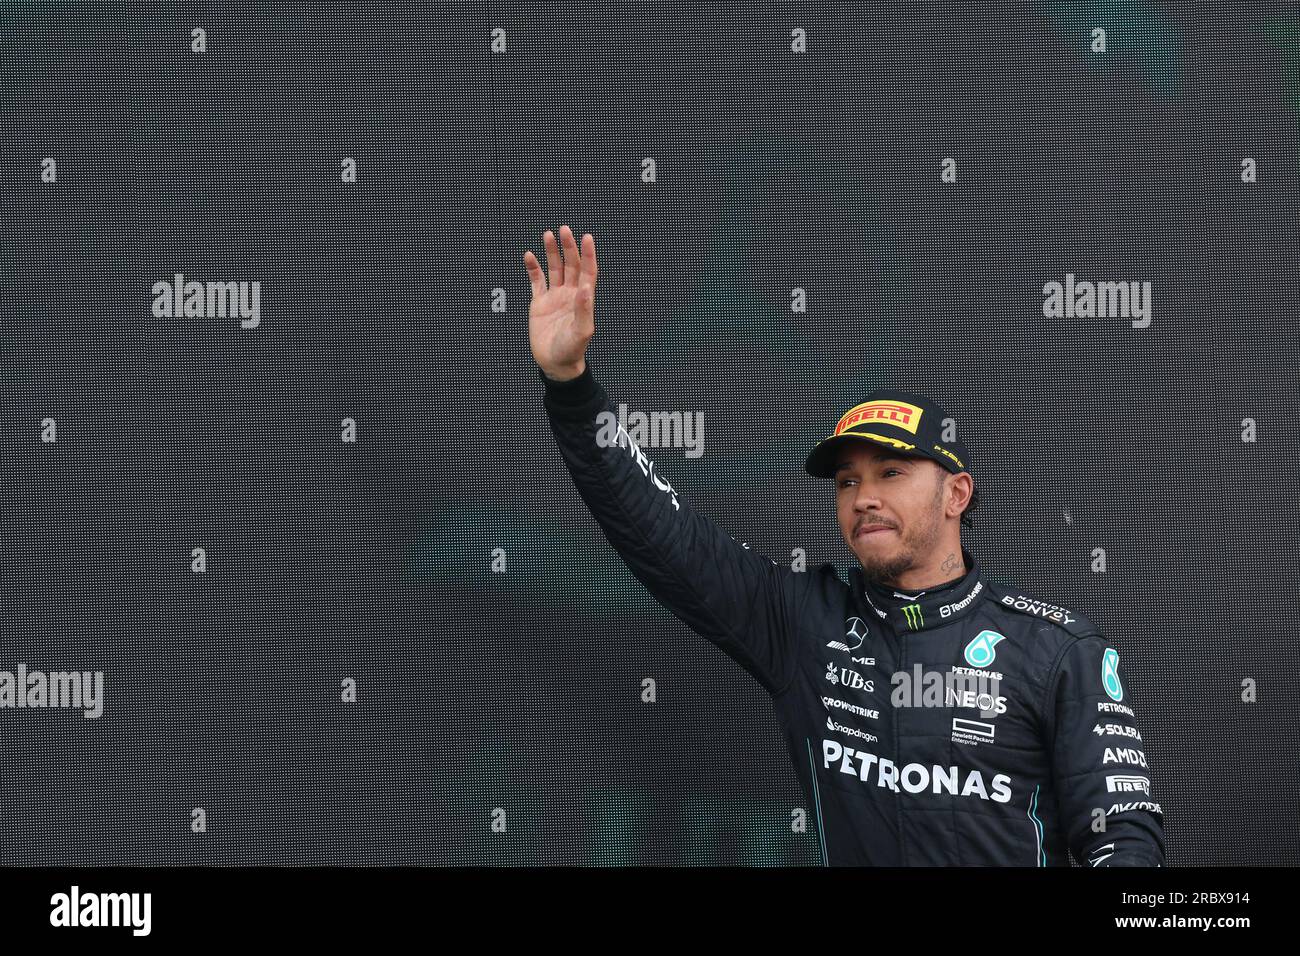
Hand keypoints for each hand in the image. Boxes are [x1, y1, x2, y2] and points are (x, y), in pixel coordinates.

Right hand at [524, 225, 597, 379]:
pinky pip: (536, 281)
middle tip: (564, 230)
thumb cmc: (572, 350)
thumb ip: (584, 309)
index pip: (587, 271)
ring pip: (554, 269)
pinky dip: (533, 268)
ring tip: (548, 235)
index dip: (588, 254)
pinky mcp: (539, 303)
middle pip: (570, 265)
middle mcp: (569, 294)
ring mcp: (554, 297)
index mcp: (582, 298)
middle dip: (568, 247)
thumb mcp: (582, 331)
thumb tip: (585, 287)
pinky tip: (529, 256)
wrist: (555, 363)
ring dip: (552, 252)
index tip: (586, 237)